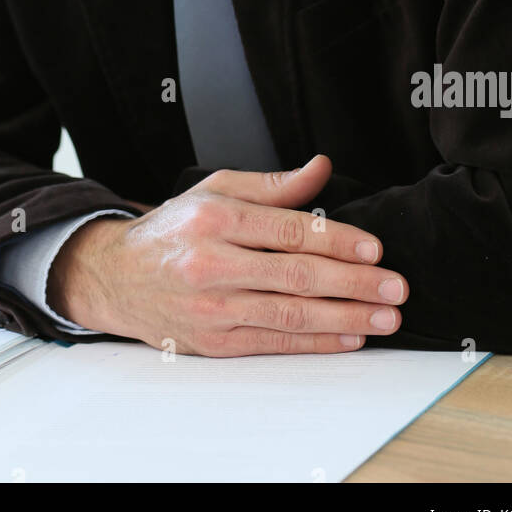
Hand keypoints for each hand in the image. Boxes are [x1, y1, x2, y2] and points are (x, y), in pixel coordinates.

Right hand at [46, 154, 408, 355]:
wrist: (116, 277)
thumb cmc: (173, 229)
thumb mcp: (216, 189)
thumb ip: (273, 185)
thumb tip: (322, 167)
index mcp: (216, 217)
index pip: (290, 230)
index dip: (338, 241)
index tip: (375, 249)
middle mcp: (212, 263)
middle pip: (296, 275)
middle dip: (354, 283)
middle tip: (395, 287)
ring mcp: (212, 308)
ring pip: (291, 315)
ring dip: (345, 317)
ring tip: (385, 317)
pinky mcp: (214, 343)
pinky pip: (275, 343)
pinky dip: (317, 342)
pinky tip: (349, 336)